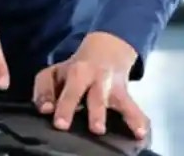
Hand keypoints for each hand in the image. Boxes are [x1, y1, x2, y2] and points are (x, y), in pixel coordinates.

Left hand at [32, 32, 148, 139]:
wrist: (107, 50)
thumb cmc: (75, 69)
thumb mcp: (54, 73)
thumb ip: (44, 90)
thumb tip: (44, 110)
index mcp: (76, 73)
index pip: (68, 90)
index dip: (61, 105)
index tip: (56, 121)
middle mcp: (95, 80)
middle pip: (91, 95)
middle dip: (88, 111)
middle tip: (81, 127)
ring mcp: (111, 88)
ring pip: (111, 101)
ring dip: (104, 115)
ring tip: (100, 131)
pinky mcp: (124, 96)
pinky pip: (132, 108)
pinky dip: (138, 120)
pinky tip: (140, 133)